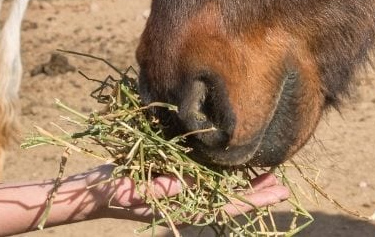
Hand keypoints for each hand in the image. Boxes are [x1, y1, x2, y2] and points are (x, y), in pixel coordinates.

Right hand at [81, 165, 288, 223]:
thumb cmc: (112, 192)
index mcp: (183, 209)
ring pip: (220, 190)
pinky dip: (222, 174)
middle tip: (283, 184)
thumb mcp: (136, 191)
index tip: (278, 190)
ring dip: (242, 183)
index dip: (254, 198)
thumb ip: (162, 189)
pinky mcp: (171, 183)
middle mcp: (187, 204)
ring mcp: (180, 194)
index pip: (226, 205)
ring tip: (265, 174)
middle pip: (229, 199)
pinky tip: (230, 165)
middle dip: (256, 192)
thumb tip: (187, 185)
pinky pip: (204, 181)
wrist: (91, 194)